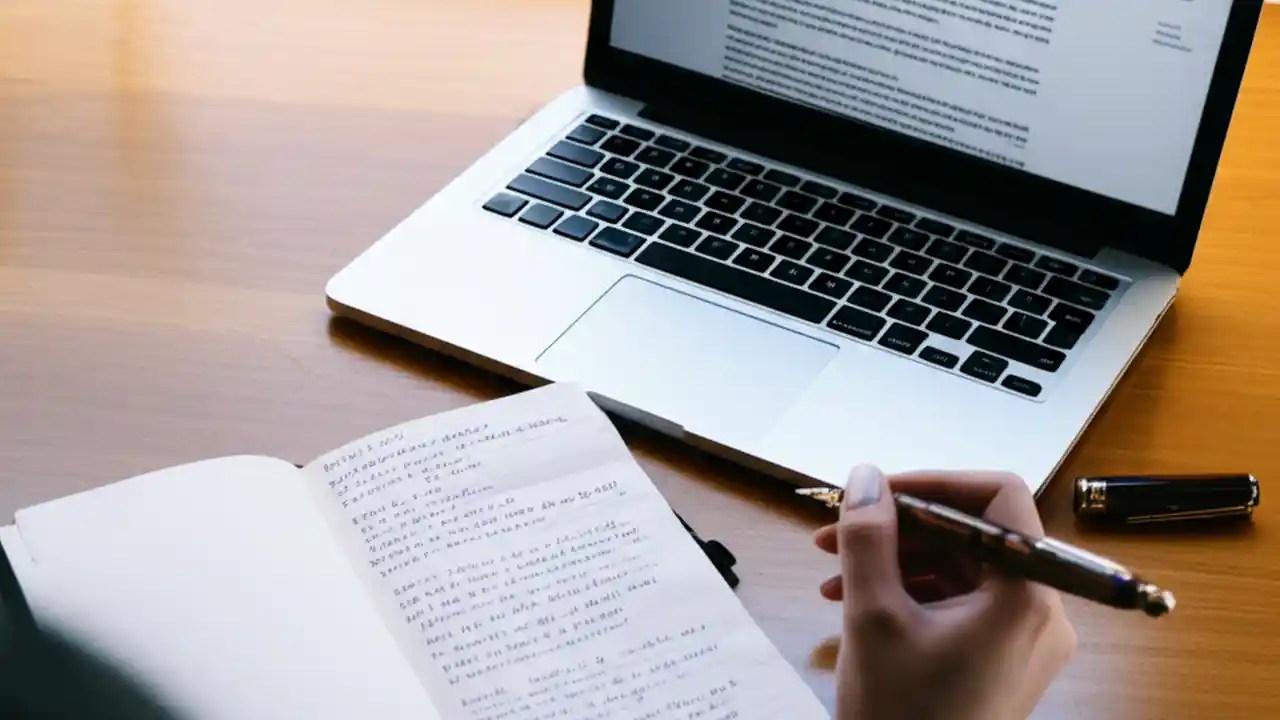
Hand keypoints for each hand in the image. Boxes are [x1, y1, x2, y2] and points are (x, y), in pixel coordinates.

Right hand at [814, 465, 1075, 719]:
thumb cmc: (902, 715)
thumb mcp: (873, 616)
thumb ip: (868, 537)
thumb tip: (866, 477)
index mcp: (1026, 595)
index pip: (999, 496)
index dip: (934, 482)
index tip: (876, 493)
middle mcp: (1041, 610)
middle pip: (974, 532)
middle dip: (899, 525)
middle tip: (835, 527)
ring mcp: (1024, 638)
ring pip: (960, 566)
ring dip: (895, 558)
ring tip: (831, 571)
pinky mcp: (1004, 658)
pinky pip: (960, 601)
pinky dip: (910, 590)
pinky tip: (853, 598)